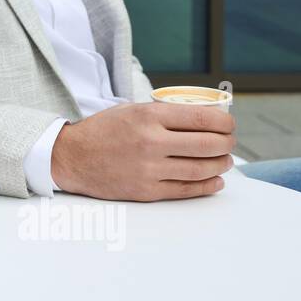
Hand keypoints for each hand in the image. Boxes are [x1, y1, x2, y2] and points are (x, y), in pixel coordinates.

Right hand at [51, 102, 234, 200]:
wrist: (71, 157)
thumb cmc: (103, 131)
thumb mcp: (131, 110)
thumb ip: (164, 114)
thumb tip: (203, 119)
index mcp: (148, 116)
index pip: (202, 118)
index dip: (225, 122)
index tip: (229, 124)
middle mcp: (151, 142)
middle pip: (208, 144)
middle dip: (227, 143)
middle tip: (229, 142)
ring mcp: (149, 169)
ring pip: (201, 169)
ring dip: (220, 165)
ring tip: (224, 161)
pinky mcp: (146, 191)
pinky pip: (186, 190)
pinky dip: (206, 185)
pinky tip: (215, 180)